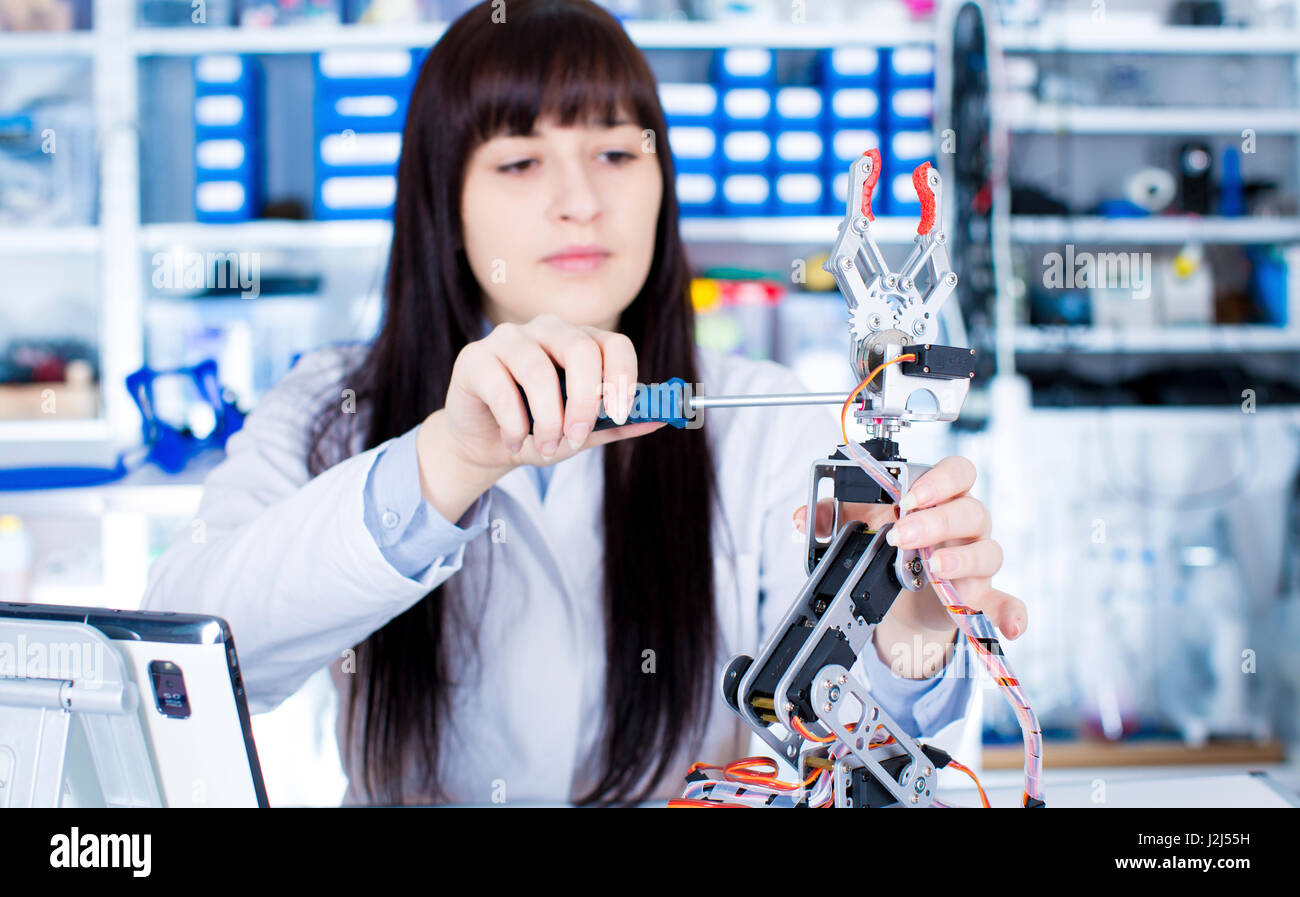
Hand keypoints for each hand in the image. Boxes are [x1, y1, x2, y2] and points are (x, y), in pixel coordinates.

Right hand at [417, 313, 664, 521]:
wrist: (486, 444)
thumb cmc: (538, 430)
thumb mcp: (583, 433)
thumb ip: (617, 424)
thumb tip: (659, 420)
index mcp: (580, 342)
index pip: (614, 344)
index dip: (623, 378)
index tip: (621, 413)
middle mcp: (547, 330)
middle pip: (580, 348)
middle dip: (584, 400)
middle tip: (577, 438)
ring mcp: (508, 339)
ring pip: (538, 369)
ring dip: (546, 419)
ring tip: (544, 446)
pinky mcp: (474, 358)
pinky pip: (501, 387)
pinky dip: (513, 424)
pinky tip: (514, 441)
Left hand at [793, 455, 1026, 640]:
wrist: (899, 588)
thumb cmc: (889, 543)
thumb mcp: (859, 524)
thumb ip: (831, 514)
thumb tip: (804, 518)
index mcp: (940, 497)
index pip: (958, 473)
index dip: (939, 481)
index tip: (909, 495)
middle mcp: (965, 525)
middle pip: (972, 512)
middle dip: (936, 522)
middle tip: (902, 535)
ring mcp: (975, 560)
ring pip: (988, 553)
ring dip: (963, 561)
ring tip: (934, 568)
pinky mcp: (979, 595)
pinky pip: (1006, 601)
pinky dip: (1011, 612)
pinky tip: (1010, 624)